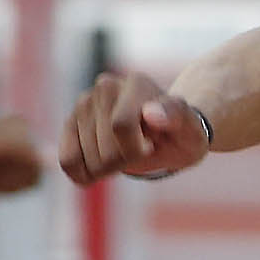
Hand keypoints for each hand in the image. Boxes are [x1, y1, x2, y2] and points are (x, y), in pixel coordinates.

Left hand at [0, 115, 41, 194]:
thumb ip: (19, 148)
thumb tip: (52, 159)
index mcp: (21, 129)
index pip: (39, 166)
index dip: (16, 174)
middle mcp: (19, 137)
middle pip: (34, 176)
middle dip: (10, 181)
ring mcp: (9, 151)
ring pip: (26, 183)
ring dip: (4, 186)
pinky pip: (15, 186)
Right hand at [61, 69, 208, 186]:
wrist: (166, 135)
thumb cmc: (182, 135)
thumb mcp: (191, 130)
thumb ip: (177, 117)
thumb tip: (150, 114)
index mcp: (137, 84)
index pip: (120, 125)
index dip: (135, 150)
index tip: (151, 147)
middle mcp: (106, 86)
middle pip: (104, 149)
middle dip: (125, 163)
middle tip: (142, 152)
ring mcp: (85, 103)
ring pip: (85, 159)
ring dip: (109, 170)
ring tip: (126, 152)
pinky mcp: (71, 122)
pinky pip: (67, 161)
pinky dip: (84, 175)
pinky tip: (102, 170)